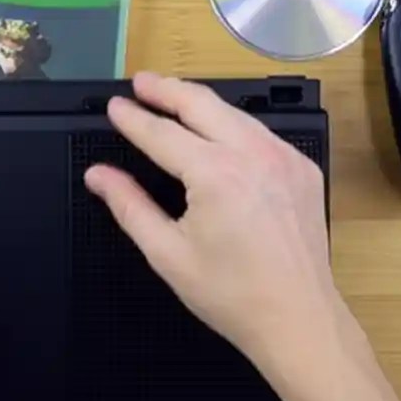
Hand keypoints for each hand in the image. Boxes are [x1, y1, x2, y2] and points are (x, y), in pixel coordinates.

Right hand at [84, 73, 350, 391]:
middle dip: (167, 89)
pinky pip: (261, 133)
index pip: (162, 134)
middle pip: (202, 104)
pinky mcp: (302, 169)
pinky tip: (218, 130)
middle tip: (141, 82)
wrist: (297, 319)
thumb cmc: (231, 295)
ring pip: (235, 113)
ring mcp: (283, 158)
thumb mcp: (167, 253)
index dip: (134, 119)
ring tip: (172, 97)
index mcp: (216, 174)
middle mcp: (253, 155)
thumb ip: (129, 206)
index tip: (115, 106)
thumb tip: (99, 176)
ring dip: (200, 102)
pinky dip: (233, 124)